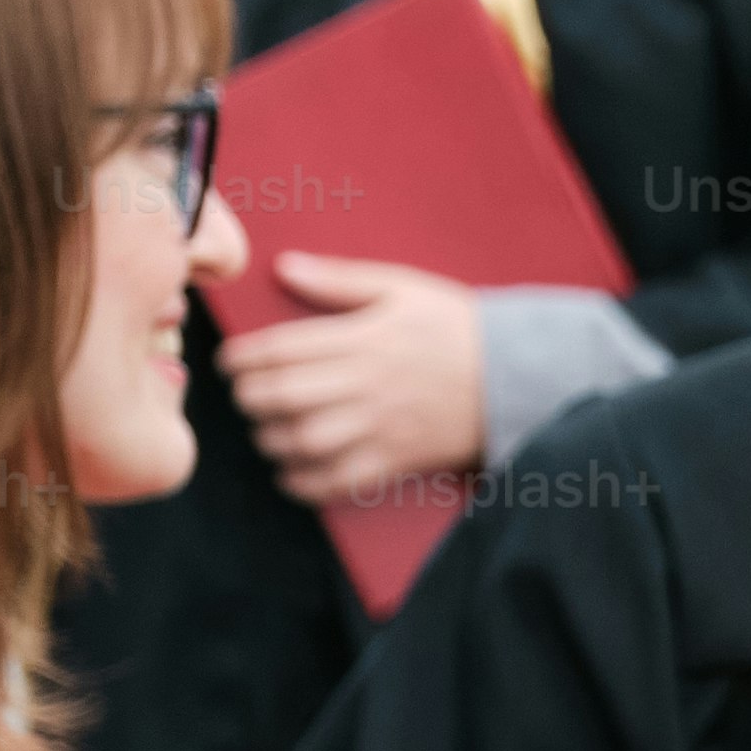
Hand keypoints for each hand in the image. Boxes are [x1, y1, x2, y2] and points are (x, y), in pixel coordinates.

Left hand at [221, 254, 491, 503]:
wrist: (520, 377)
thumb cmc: (458, 328)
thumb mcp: (403, 289)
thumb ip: (339, 280)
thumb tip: (283, 268)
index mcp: (363, 338)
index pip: (280, 349)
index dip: (242, 357)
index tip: (231, 362)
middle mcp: (366, 384)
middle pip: (281, 397)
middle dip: (250, 398)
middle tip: (247, 396)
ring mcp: (382, 426)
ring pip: (302, 440)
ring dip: (272, 439)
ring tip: (269, 431)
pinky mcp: (397, 459)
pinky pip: (338, 480)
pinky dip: (305, 482)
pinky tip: (293, 472)